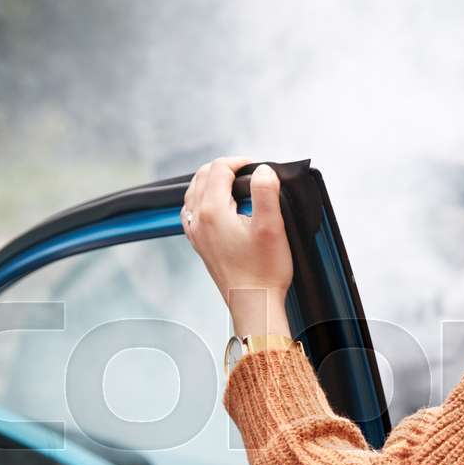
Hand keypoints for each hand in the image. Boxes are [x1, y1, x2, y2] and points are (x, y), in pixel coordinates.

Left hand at [182, 157, 294, 336]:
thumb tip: (262, 170)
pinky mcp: (199, 244)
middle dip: (224, 168)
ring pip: (194, 192)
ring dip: (211, 181)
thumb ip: (266, 192)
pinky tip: (216, 205)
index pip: (219, 169)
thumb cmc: (264, 271)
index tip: (257, 166)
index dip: (239, 161)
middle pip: (202, 177)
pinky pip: (192, 211)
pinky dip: (202, 199)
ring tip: (233, 182)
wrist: (254, 303)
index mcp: (212, 211)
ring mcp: (195, 233)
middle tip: (248, 171)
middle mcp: (198, 220)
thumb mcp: (271, 227)